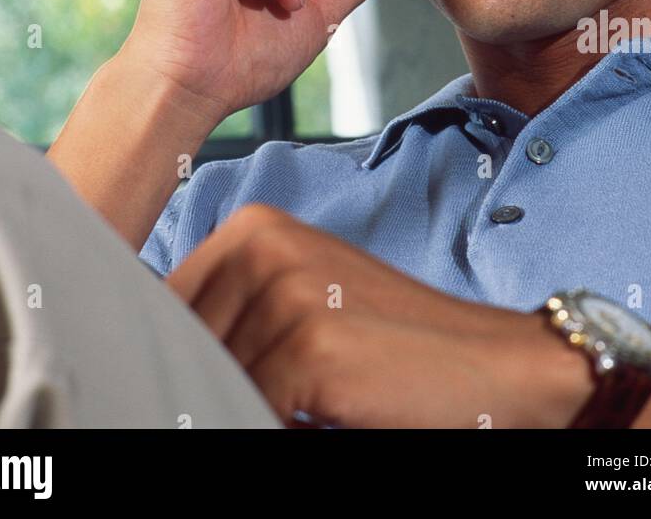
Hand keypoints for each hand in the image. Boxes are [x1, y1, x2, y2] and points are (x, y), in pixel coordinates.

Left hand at [165, 204, 592, 428]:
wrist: (495, 366)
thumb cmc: (395, 345)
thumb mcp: (303, 304)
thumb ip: (233, 312)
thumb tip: (156, 349)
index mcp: (256, 228)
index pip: (165, 302)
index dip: (177, 349)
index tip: (190, 374)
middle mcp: (264, 246)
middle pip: (185, 342)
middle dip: (210, 379)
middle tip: (284, 385)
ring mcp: (286, 293)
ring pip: (213, 379)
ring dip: (247, 402)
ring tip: (308, 398)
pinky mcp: (311, 348)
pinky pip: (250, 408)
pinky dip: (277, 423)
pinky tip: (325, 413)